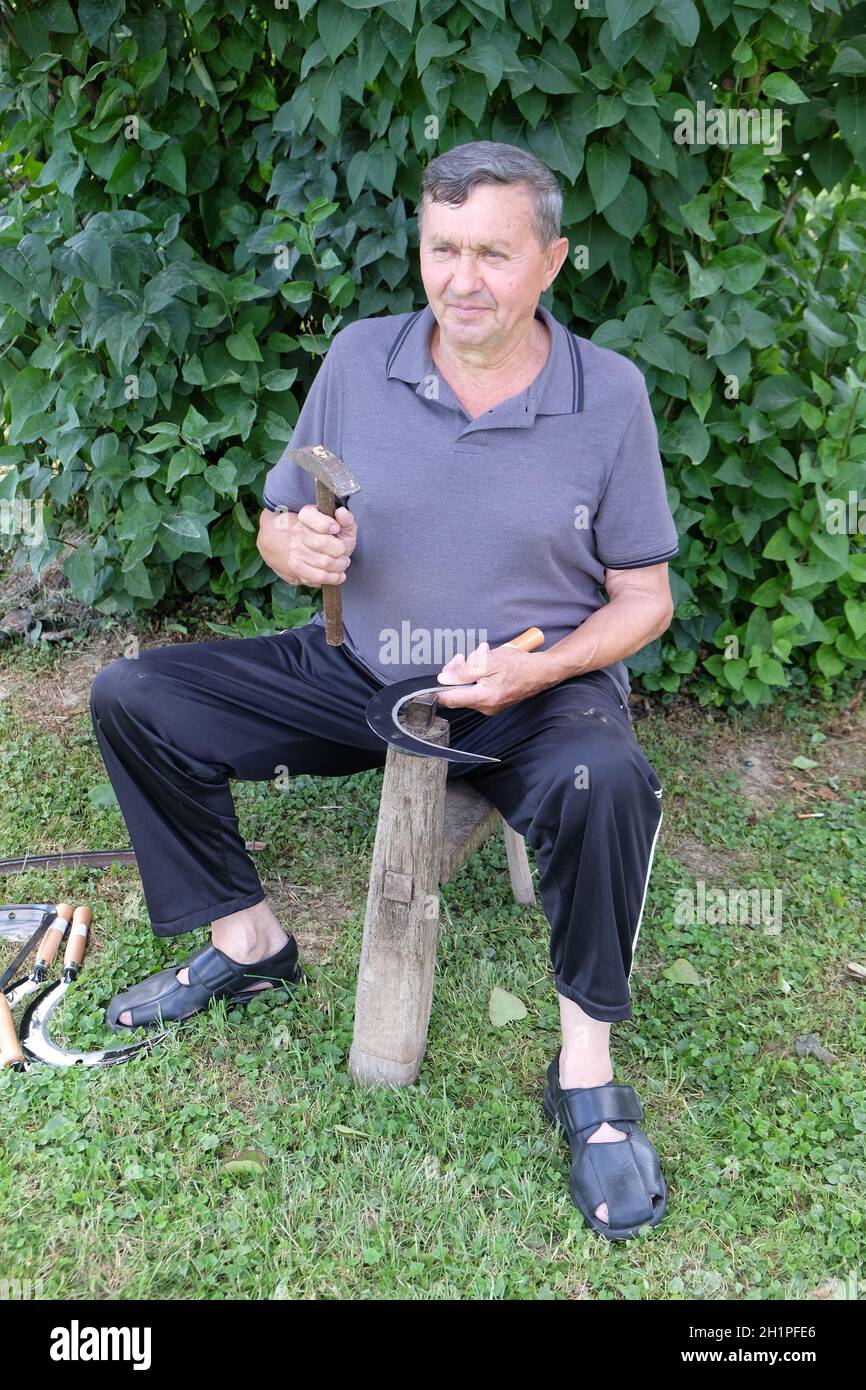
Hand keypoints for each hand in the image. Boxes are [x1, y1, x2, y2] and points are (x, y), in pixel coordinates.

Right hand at [288, 504, 356, 586]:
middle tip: (343, 552)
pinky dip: (334, 577)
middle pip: (321, 543)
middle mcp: (297, 532)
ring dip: (339, 565)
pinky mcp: (296, 569)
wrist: (307, 552)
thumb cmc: (330, 537)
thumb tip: (341, 512)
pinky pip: (319, 576)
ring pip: (323, 562)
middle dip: (340, 549)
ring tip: (342, 562)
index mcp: (306, 516)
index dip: (326, 524)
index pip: (311, 517)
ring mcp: (295, 552)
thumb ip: (346, 519)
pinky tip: (339, 574)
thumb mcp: (341, 525)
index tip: (336, 529)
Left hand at [432, 640, 549, 715]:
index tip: (442, 673)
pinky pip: (478, 690)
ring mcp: (489, 707)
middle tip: (464, 657)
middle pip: (458, 693)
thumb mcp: (490, 661)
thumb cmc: (519, 665)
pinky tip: (486, 664)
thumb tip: (444, 678)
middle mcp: (485, 707)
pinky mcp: (493, 703)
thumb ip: (465, 671)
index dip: (439, 687)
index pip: (449, 700)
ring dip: (469, 671)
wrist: (542, 673)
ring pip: (468, 690)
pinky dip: (478, 676)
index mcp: (483, 697)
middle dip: (458, 672)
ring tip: (481, 655)